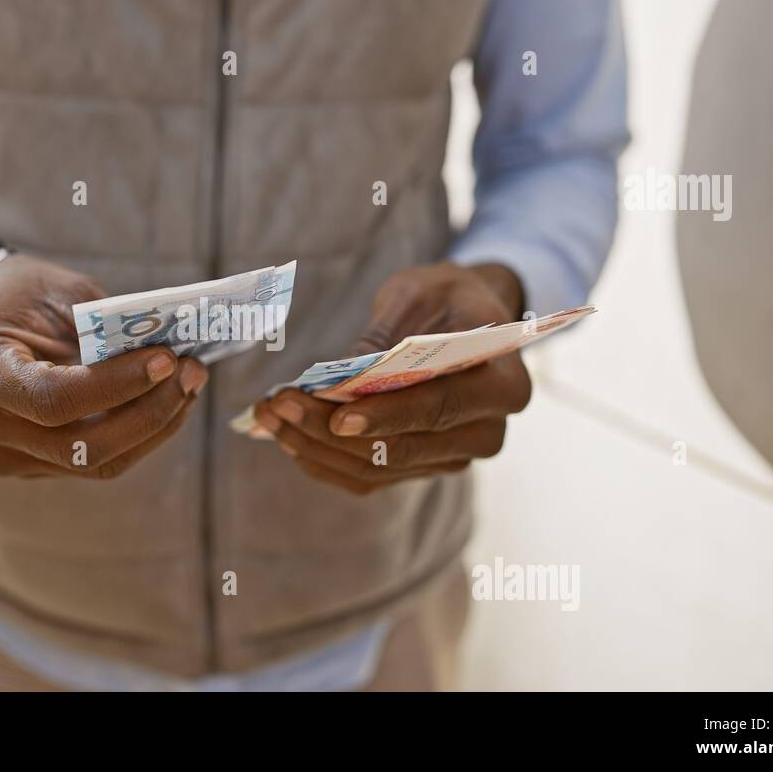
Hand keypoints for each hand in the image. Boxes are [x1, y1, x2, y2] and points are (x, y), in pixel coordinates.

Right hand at [0, 253, 207, 478]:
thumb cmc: (23, 295)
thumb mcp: (61, 293)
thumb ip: (107, 327)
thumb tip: (172, 357)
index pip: (52, 398)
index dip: (116, 386)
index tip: (167, 359)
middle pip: (78, 445)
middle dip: (148, 413)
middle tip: (193, 372)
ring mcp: (2, 452)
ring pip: (93, 461)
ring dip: (153, 427)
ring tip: (190, 384)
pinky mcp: (29, 465)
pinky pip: (92, 460)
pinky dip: (138, 435)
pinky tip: (167, 401)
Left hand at [252, 262, 530, 494]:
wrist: (469, 319)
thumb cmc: (449, 298)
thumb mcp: (422, 294)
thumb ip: (387, 334)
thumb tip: (343, 377)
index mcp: (504, 386)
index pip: (441, 408)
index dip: (388, 414)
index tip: (337, 414)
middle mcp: (485, 434)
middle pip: (401, 447)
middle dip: (331, 430)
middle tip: (278, 404)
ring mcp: (451, 458)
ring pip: (376, 469)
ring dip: (316, 446)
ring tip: (268, 413)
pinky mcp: (419, 467)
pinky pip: (365, 477)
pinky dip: (321, 459)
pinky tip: (285, 433)